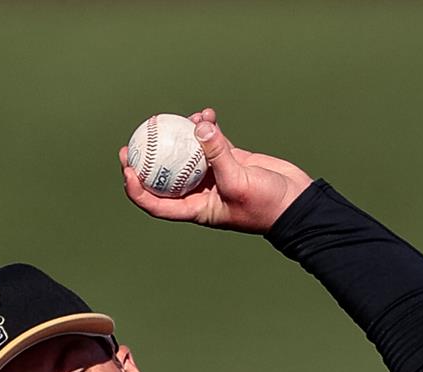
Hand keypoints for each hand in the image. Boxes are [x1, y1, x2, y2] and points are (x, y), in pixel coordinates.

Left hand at [119, 110, 311, 232]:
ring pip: (187, 153)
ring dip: (181, 135)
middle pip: (165, 176)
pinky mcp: (229, 159)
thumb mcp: (239, 181)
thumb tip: (198, 126)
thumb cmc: (266, 205)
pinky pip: (211, 140)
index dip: (138, 190)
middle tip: (135, 140)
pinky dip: (207, 126)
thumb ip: (218, 154)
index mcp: (196, 208)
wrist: (294, 202)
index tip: (128, 170)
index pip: (157, 204)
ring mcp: (214, 175)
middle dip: (149, 159)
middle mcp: (200, 192)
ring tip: (180, 119)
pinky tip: (207, 113)